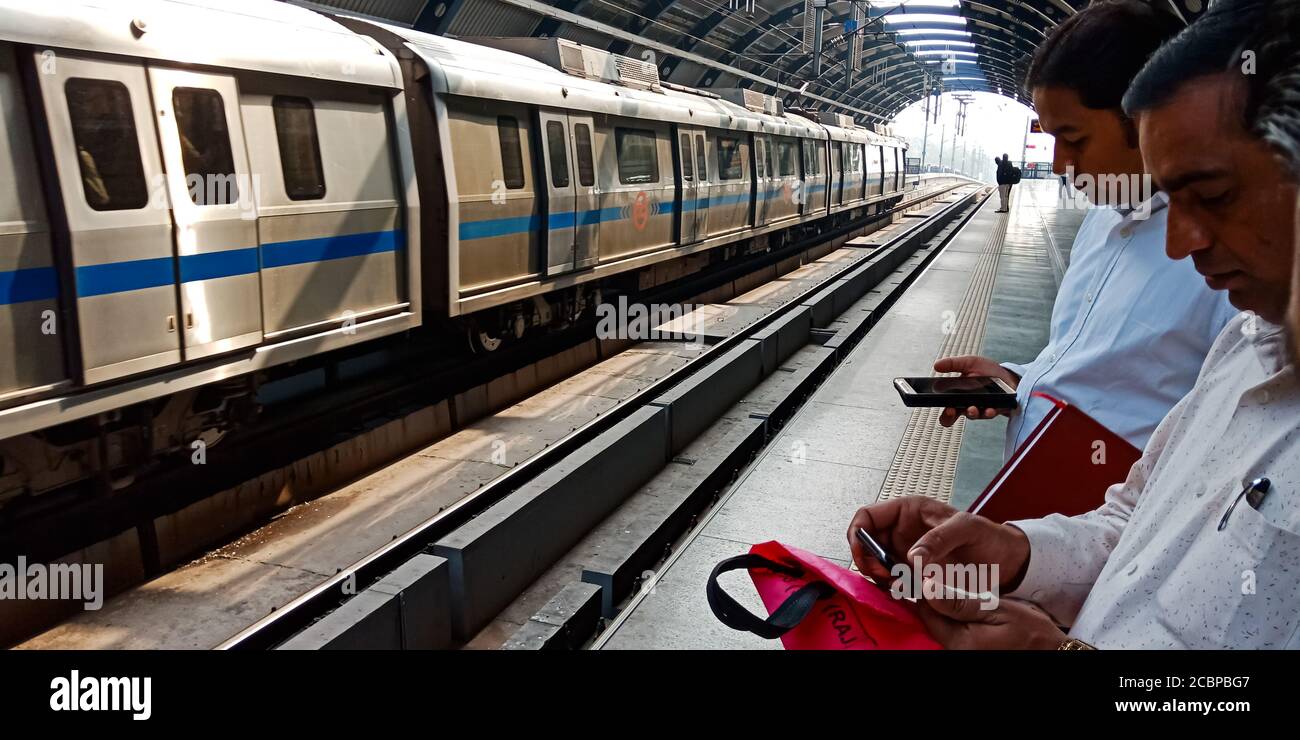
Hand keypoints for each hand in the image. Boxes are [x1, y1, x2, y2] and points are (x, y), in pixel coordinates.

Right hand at [846, 496, 1030, 590]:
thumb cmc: (988, 536)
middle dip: (867, 560)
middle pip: (866, 544)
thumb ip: (939, 539)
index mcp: (908, 511)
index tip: (863, 554)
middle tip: (883, 576)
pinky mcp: (913, 574)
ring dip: (879, 577)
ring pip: (875, 564)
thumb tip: (911, 556)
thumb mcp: (966, 529)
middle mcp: (901, 532)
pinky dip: (892, 588)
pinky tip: (906, 591)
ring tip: (898, 585)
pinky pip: (891, 581)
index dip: (858, 534)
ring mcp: (905, 554)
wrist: (1005, 562)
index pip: (868, 516)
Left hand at [916, 592, 1067, 649]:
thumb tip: (926, 588)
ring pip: (941, 627)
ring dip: (943, 610)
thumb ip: (959, 603)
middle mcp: (956, 652)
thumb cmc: (1028, 630)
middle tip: (935, 577)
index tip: (924, 570)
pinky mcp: (969, 653)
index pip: (927, 613)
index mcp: (960, 642)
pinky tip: (960, 608)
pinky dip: (953, 620)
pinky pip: (952, 634)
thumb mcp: (995, 609)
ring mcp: (962, 654)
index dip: (924, 590)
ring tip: (949, 590)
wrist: (1051, 652)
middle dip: (933, 600)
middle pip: (932, 621)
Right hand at [932, 355, 1019, 426]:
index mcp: (958, 396)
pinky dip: (989, 412)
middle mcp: (968, 404)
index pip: (947, 409)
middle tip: (951, 411)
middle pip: (955, 416)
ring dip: (971, 413)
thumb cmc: (987, 371)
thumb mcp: (969, 363)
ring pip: (973, 415)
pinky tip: (989, 409)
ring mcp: (981, 408)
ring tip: (972, 408)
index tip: (945, 408)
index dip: (944, 413)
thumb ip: (953, 364)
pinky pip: (990, 413)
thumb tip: (936, 365)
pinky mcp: (995, 409)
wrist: (1008, 375)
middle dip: (951, 416)